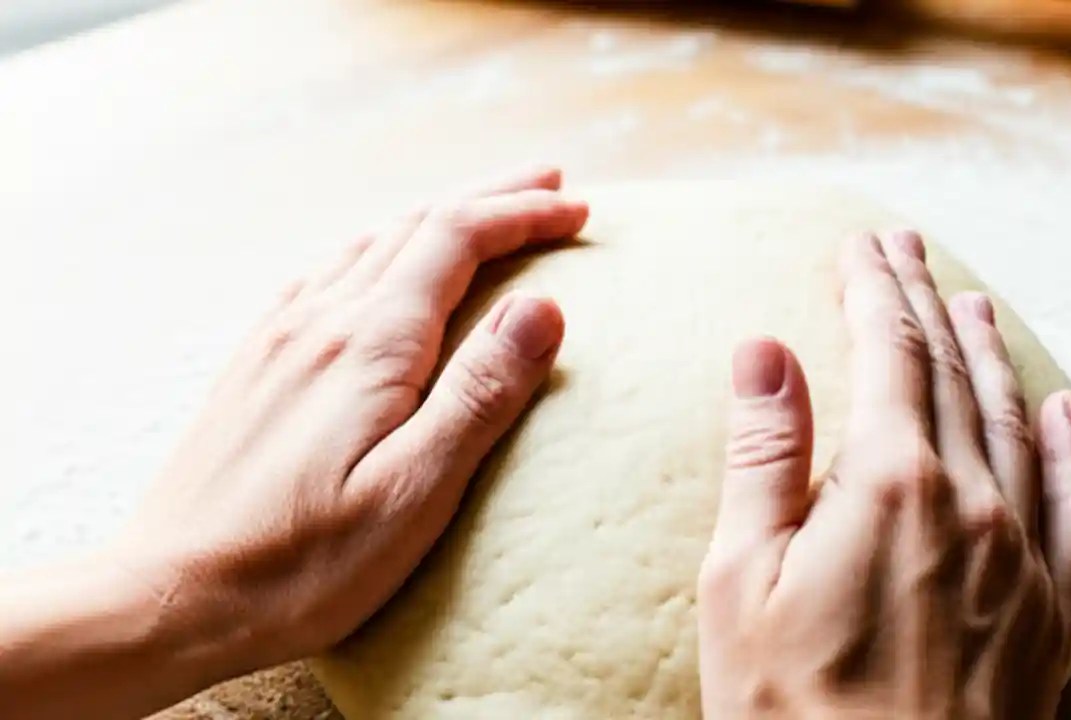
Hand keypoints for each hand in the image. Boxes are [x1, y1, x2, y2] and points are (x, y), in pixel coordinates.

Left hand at [113, 167, 586, 678]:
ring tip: (482, 213)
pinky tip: (377, 264)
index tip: (578, 209)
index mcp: (371, 345)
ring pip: (370, 242)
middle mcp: (320, 321)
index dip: (523, 213)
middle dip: (491, 197)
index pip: (458, 238)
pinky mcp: (255, 364)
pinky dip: (378, 248)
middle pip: (417, 224)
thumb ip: (481, 393)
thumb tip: (544, 305)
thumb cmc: (303, 564)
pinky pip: (326, 274)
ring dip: (436, 217)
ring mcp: (279, 337)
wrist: (169, 594)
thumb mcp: (414, 492)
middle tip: (550, 184)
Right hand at [698, 232, 1070, 718]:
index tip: (857, 245)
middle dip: (923, 298)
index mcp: (890, 485)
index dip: (871, 288)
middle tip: (904, 246)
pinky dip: (1069, 446)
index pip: (886, 351)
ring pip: (1011, 421)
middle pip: (948, 371)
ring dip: (987, 353)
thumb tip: (764, 351)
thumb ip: (764, 458)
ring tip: (971, 301)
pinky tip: (1062, 410)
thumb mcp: (743, 584)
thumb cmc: (794, 712)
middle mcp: (971, 502)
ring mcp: (1021, 554)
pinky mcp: (1049, 608)